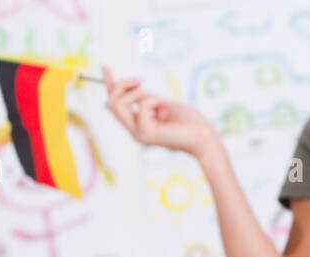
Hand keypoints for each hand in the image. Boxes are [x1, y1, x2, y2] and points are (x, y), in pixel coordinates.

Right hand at [103, 66, 217, 157]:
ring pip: (116, 105)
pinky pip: (139, 107)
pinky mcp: (146, 133)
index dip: (109, 84)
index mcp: (138, 124)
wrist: (204, 137)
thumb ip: (145, 97)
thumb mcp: (162, 103)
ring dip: (134, 92)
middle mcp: (135, 130)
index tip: (105, 66)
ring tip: (156, 97)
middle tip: (140, 79)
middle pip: (110, 103)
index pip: (115, 104)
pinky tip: (163, 106)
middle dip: (120, 84)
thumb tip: (133, 83)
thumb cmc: (189, 122)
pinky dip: (151, 100)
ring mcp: (139, 134)